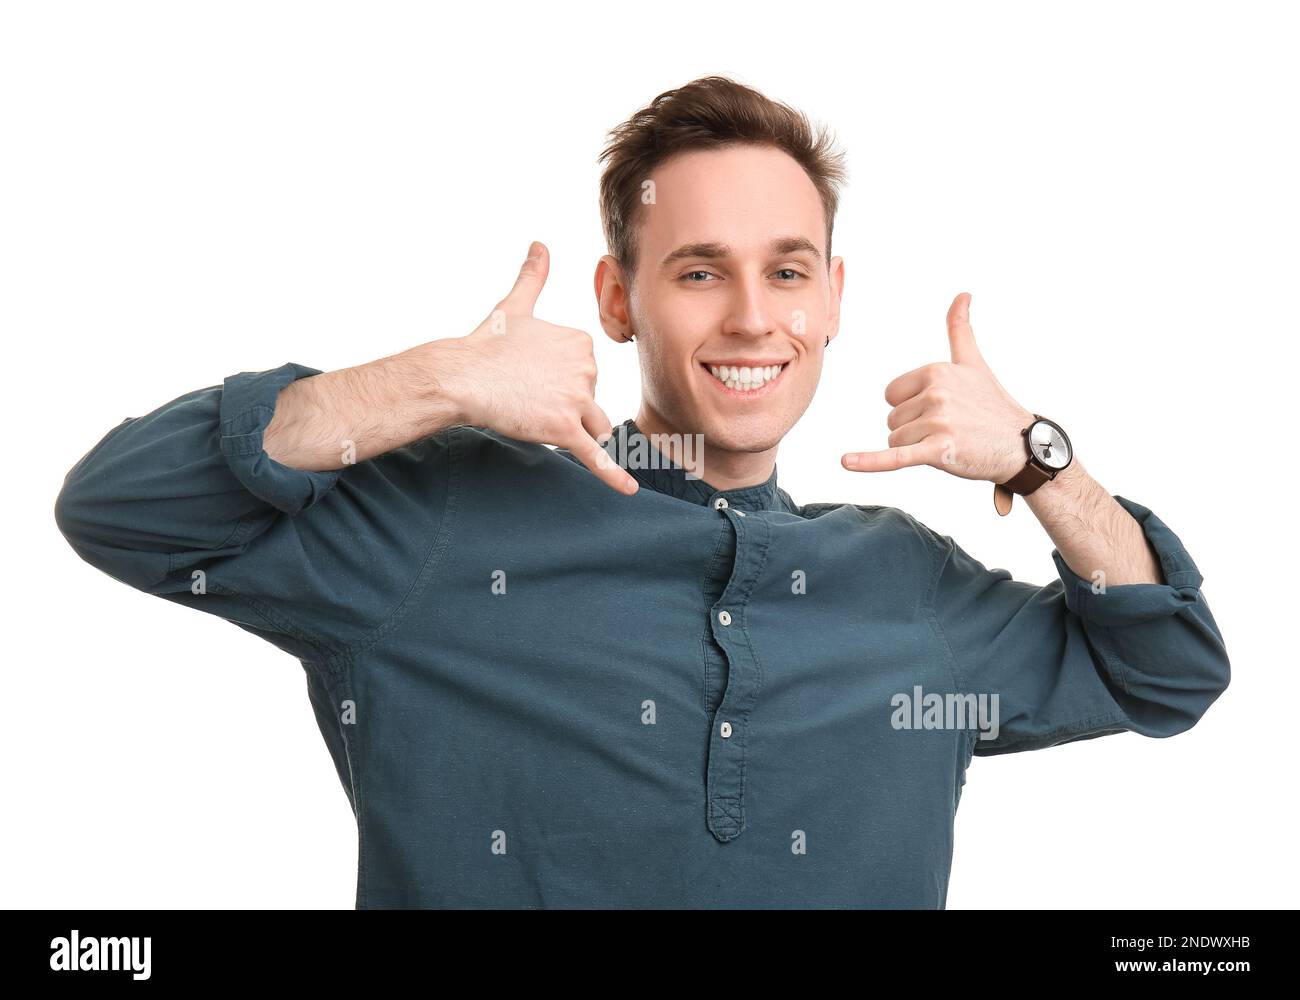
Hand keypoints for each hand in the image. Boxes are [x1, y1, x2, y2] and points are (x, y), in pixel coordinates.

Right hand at [456, 242, 637, 494]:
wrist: (459, 376)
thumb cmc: (484, 345)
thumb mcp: (514, 306)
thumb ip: (534, 277)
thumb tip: (540, 244)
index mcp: (581, 343)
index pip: (585, 376)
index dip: (559, 384)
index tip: (532, 378)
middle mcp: (587, 369)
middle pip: (590, 403)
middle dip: (565, 409)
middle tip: (525, 398)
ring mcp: (577, 401)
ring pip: (592, 427)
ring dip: (573, 431)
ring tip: (540, 422)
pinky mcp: (564, 429)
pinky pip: (596, 457)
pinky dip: (615, 476)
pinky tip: (629, 492)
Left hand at [841, 293, 1034, 483]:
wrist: (1021, 445)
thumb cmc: (993, 405)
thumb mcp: (973, 363)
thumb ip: (960, 330)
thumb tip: (962, 294)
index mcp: (936, 371)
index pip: (891, 395)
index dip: (910, 407)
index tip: (939, 410)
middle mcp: (936, 393)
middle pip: (893, 419)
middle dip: (915, 429)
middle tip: (949, 429)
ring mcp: (938, 422)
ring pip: (895, 440)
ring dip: (917, 447)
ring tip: (950, 442)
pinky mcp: (939, 451)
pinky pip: (895, 456)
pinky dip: (870, 462)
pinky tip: (847, 462)